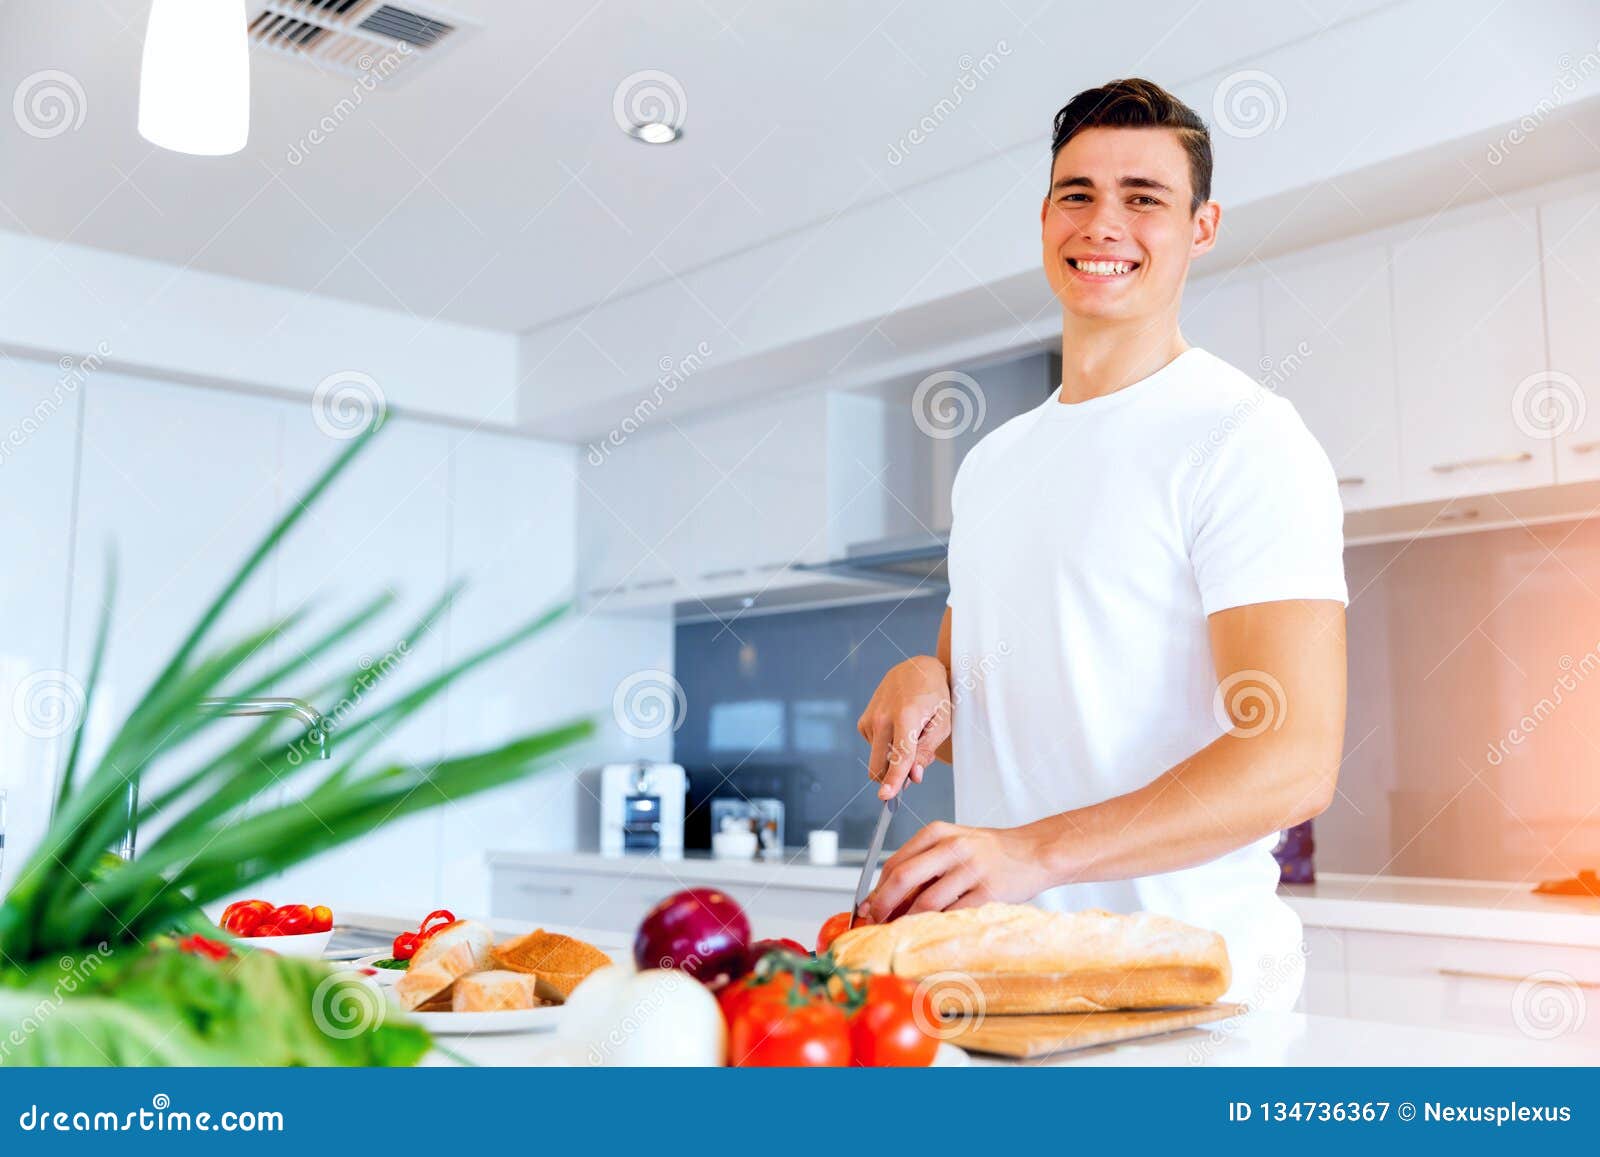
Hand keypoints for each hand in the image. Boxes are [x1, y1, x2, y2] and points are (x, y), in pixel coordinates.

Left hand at [856, 821, 1056, 922]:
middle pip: (903, 878)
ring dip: (907, 921)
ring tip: (901, 931)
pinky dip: (935, 927)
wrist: (1033, 852)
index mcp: (937, 833)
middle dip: (883, 904)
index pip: (895, 862)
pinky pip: (952, 915)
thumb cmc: (988, 852)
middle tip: (875, 922)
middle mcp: (952, 847)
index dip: (876, 889)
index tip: (868, 907)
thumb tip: (886, 897)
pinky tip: (930, 932)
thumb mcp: (952, 844)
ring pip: (925, 902)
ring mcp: (971, 870)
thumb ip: (923, 864)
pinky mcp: (987, 892)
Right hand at [857, 655, 950, 799]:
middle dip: (891, 777)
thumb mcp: (942, 722)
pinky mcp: (864, 721)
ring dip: (892, 758)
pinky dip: (886, 747)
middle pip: (879, 765)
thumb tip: (914, 777)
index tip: (886, 796)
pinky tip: (897, 729)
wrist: (916, 668)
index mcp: (906, 716)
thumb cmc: (934, 696)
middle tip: (912, 771)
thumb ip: (927, 751)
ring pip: (877, 760)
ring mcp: (870, 719)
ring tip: (909, 735)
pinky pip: (874, 749)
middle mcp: (883, 717)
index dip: (894, 779)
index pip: (900, 755)